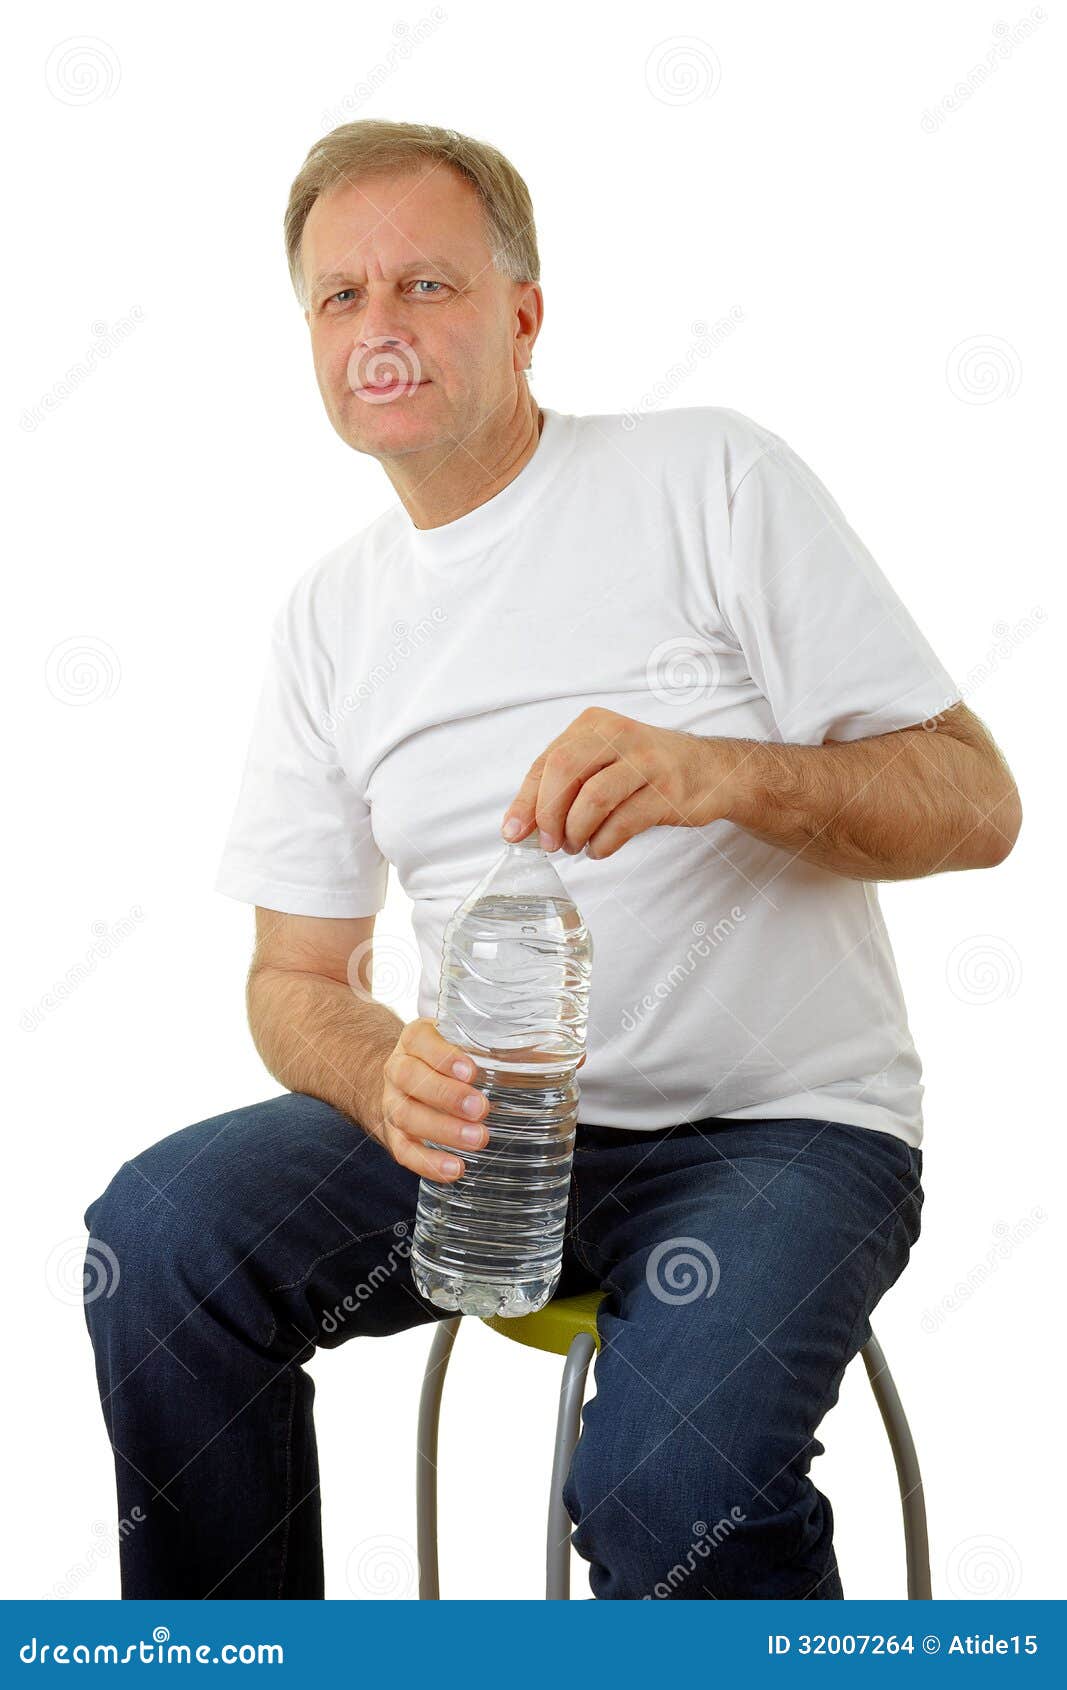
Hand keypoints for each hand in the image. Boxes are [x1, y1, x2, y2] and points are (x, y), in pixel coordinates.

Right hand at [377, 1017, 585, 1181]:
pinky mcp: (394, 1135)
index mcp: (418, 1038)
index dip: (443, 1056)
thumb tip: (576, 1059)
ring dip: (441, 1130)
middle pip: (412, 1079)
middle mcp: (399, 1068)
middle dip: (447, 1096)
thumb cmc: (454, 1060)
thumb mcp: (475, 1043)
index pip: (422, 1041)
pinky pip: (402, 1151)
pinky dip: (426, 1163)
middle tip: (482, 1109)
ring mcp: (392, 1102)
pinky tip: (454, 1170)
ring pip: (406, 1115)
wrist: (407, 1077)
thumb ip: (521, 1050)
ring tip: (476, 1141)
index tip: (472, 1069)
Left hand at [500, 706, 734, 859]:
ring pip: (592, 798)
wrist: (710, 770)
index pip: (547, 761)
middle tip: (548, 843)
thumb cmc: (645, 769)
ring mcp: (646, 761)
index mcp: (593, 724)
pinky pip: (622, 822)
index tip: (514, 832)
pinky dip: (603, 843)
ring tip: (577, 845)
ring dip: (576, 832)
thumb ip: (562, 786)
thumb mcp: (601, 762)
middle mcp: (618, 735)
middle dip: (548, 814)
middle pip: (564, 770)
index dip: (526, 801)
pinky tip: (600, 848)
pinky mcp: (668, 790)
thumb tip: (519, 826)